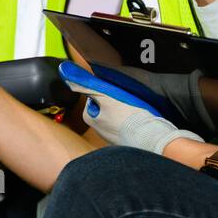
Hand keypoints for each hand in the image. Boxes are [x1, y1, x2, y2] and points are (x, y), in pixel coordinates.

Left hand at [59, 61, 201, 154]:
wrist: (151, 138)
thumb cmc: (127, 117)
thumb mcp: (104, 96)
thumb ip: (86, 86)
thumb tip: (67, 75)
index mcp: (91, 120)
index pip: (93, 99)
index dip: (104, 92)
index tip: (114, 92)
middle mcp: (100, 131)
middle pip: (105, 109)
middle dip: (114, 103)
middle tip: (127, 100)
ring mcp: (114, 138)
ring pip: (116, 118)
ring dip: (125, 113)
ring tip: (135, 110)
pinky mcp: (127, 142)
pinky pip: (127, 128)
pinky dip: (133, 123)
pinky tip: (141, 120)